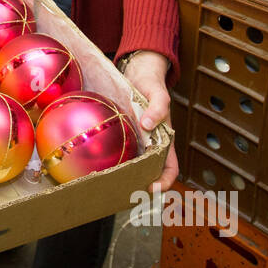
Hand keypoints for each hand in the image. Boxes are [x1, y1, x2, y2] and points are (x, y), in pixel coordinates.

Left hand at [122, 51, 178, 193]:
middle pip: (150, 172)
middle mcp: (151, 145)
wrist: (138, 74)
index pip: (170, 168)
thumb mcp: (158, 93)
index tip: (152, 188)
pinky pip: (120, 152)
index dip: (165, 182)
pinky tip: (97, 165)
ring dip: (125, 177)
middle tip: (124, 194)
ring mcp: (138, 142)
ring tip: (109, 187)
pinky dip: (113, 161)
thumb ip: (157, 108)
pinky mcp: (125, 136)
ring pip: (134, 165)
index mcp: (164, 140)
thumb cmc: (152, 84)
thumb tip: (147, 125)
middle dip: (141, 186)